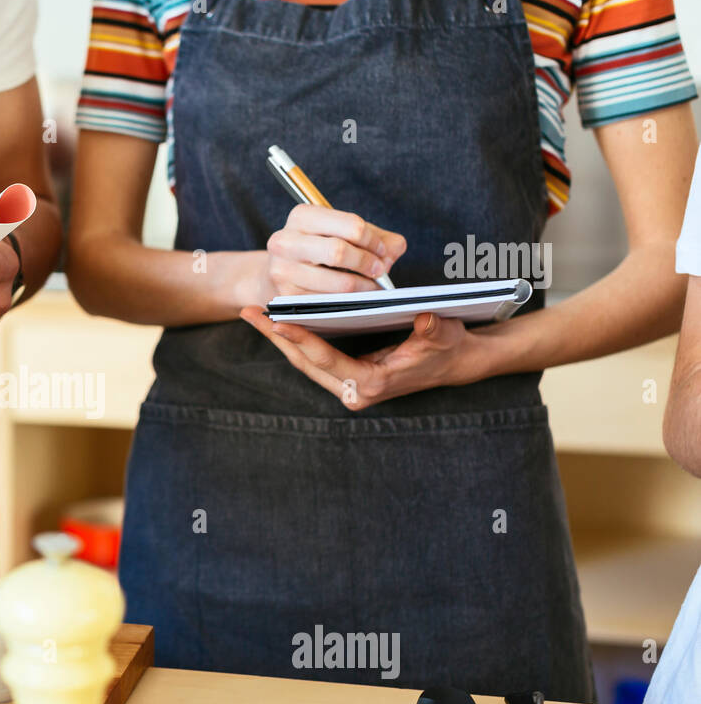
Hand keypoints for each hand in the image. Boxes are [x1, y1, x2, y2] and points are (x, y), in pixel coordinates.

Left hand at [240, 309, 491, 409]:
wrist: (454, 363)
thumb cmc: (448, 348)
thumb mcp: (445, 335)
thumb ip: (433, 328)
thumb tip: (424, 317)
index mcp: (372, 383)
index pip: (326, 360)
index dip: (300, 339)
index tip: (276, 320)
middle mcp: (354, 391)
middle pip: (304, 362)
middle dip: (276, 337)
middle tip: (249, 312)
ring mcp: (347, 387)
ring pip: (303, 362)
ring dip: (279, 338)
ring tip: (253, 313)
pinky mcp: (345, 378)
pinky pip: (312, 360)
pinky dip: (294, 340)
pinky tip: (276, 320)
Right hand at [263, 205, 406, 296]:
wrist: (281, 271)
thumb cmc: (320, 249)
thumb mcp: (344, 233)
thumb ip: (377, 237)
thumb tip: (390, 255)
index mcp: (302, 215)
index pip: (350, 225)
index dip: (373, 240)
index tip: (382, 251)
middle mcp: (285, 240)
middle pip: (338, 252)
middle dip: (367, 263)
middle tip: (380, 271)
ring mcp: (282, 270)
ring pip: (335, 283)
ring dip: (363, 287)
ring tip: (373, 287)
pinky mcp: (286, 296)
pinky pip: (328, 302)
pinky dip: (348, 301)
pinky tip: (354, 297)